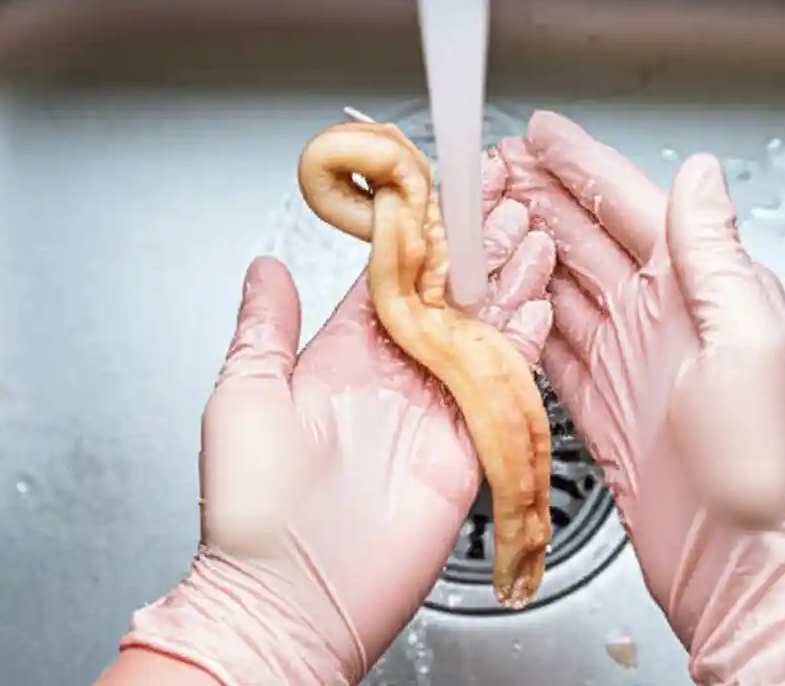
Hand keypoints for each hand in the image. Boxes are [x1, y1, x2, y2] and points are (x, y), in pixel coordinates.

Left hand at [117, 153, 554, 684]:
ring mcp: (433, 408)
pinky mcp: (467, 446)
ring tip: (533, 232)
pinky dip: (524, 342)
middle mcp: (393, 375)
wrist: (290, 595)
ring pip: (481, 329)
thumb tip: (264, 267)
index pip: (390, 276)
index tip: (440, 188)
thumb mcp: (243, 393)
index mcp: (340, 356)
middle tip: (504, 194)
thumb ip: (264, 326)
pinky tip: (540, 303)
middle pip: (447, 294)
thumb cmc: (251, 507)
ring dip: (508, 280)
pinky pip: (501, 385)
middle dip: (477, 244)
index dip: (418, 230)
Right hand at [497, 112, 784, 683]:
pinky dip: (522, 320)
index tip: (544, 136)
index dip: (585, 167)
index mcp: (703, 294)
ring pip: (563, 289)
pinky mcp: (602, 410)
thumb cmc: (764, 468)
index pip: (635, 208)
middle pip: (589, 241)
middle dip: (541, 199)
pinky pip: (551, 350)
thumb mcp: (751, 342)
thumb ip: (716, 256)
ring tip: (480, 222)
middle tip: (490, 171)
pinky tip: (498, 300)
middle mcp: (664, 323)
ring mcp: (630, 366)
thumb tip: (701, 177)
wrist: (746, 566)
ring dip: (524, 251)